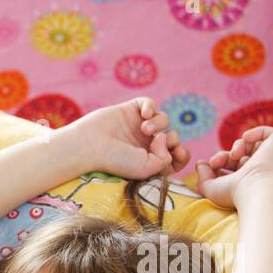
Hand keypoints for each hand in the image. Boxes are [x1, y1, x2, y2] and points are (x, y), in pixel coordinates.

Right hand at [61, 96, 190, 179]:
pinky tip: (143, 114)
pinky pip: (149, 103)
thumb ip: (166, 158)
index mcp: (149, 161)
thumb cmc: (115, 161)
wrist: (90, 146)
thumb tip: (165, 136)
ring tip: (145, 129)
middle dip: (172, 138)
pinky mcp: (129, 111)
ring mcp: (137, 126)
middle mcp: (145, 144)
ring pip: (164, 119)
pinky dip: (150, 106)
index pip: (175, 157)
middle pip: (173, 137)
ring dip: (160, 122)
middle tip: (156, 142)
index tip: (179, 153)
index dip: (182, 155)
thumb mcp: (147, 168)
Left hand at [193, 126, 272, 209]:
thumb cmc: (233, 193)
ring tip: (235, 155)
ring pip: (249, 144)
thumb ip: (203, 176)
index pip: (230, 164)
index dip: (218, 161)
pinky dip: (255, 132)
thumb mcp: (209, 187)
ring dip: (237, 146)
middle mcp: (258, 168)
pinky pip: (268, 132)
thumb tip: (201, 163)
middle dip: (223, 155)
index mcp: (245, 179)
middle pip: (237, 153)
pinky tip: (246, 139)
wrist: (254, 189)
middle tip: (216, 161)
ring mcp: (268, 157)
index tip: (210, 164)